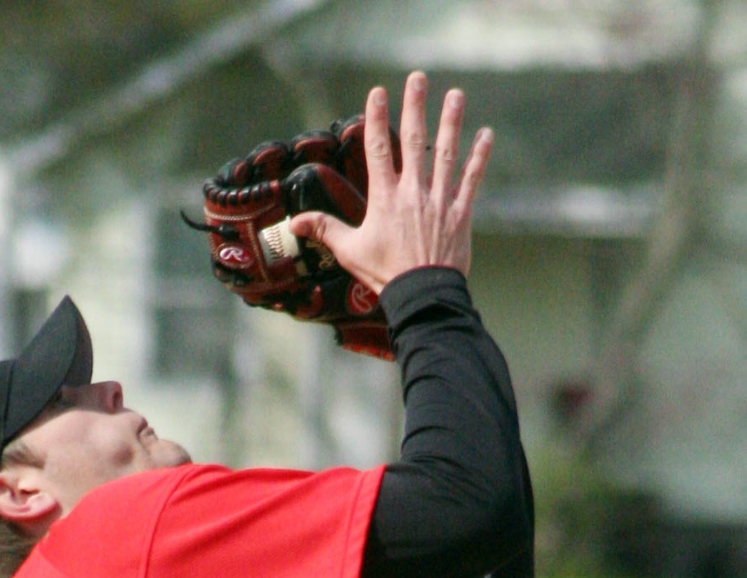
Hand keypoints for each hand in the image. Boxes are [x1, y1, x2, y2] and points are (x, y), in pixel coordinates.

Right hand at [289, 72, 492, 293]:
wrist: (421, 296)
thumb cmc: (384, 275)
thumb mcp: (350, 252)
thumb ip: (325, 230)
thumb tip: (294, 222)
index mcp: (385, 198)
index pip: (379, 150)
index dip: (378, 119)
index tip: (378, 92)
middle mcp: (413, 193)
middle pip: (415, 141)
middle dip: (416, 107)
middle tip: (418, 78)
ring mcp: (439, 201)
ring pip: (446, 154)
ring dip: (451, 122)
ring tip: (455, 95)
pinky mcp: (460, 214)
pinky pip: (471, 180)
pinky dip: (479, 157)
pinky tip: (486, 135)